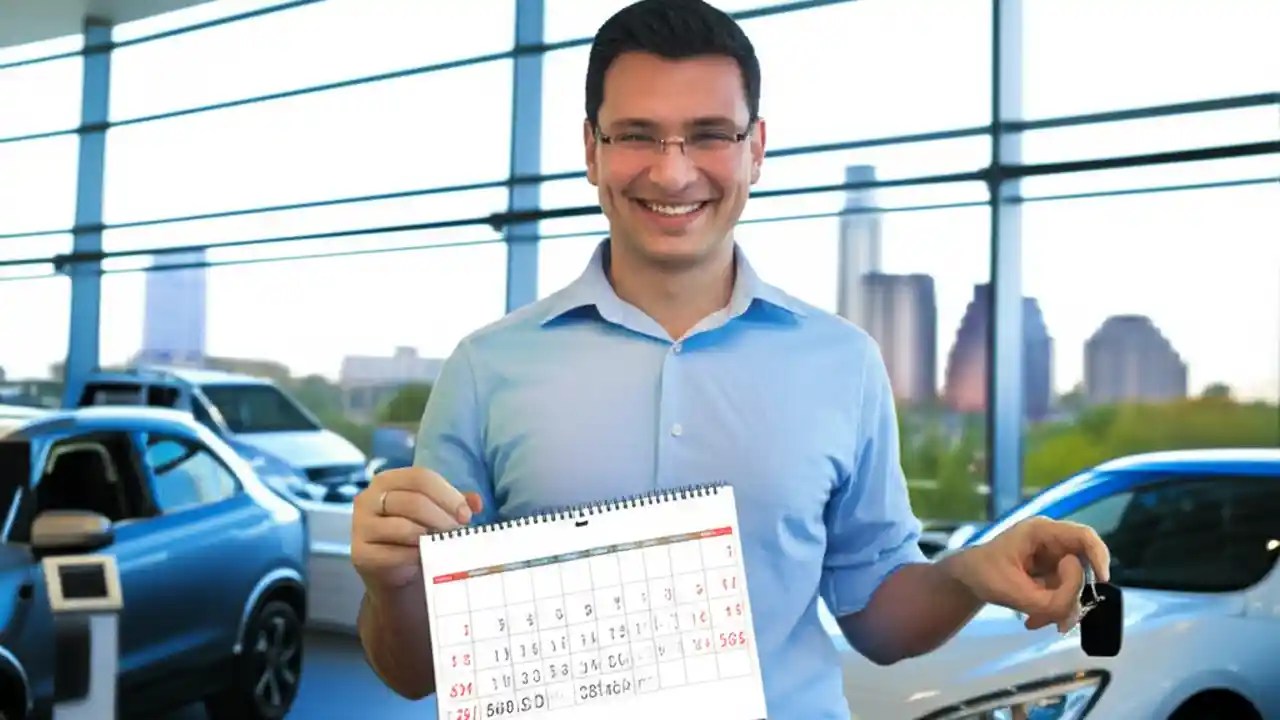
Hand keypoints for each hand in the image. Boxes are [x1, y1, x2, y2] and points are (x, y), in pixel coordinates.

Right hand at [351, 467, 483, 593]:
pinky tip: (426, 558)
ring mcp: (360, 526)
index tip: (466, 515)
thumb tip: (475, 502)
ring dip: (430, 538)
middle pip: (413, 501)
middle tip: (457, 532)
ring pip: (404, 527)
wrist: (391, 572)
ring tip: (443, 544)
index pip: (420, 477)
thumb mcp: (435, 514)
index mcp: (387, 480)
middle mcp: (368, 498)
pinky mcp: (360, 553)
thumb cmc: (414, 535)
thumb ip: (455, 503)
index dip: (447, 495)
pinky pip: (394, 553)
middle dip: (442, 518)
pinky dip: (416, 556)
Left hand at [944, 516, 1110, 632]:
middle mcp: (1052, 541)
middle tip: (1060, 619)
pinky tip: (1034, 619)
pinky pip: (1065, 593)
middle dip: (1073, 596)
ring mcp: (1055, 557)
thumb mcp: (1013, 593)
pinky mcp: (1054, 573)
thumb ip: (1050, 601)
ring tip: (1035, 621)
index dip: (1099, 557)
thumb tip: (1078, 600)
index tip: (1103, 582)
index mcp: (1041, 532)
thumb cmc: (985, 575)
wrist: (969, 579)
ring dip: (1060, 607)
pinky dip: (1054, 609)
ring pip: (1075, 584)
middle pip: (1083, 565)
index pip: (1083, 536)